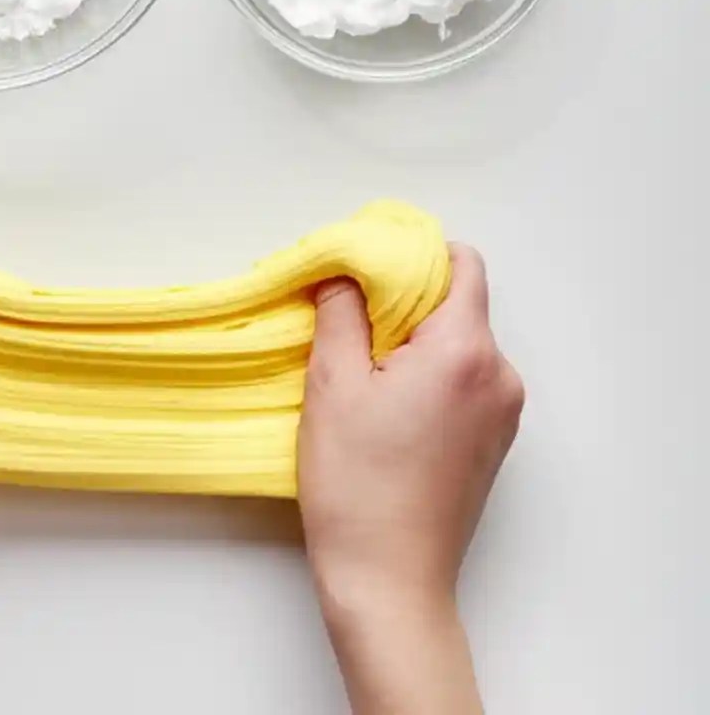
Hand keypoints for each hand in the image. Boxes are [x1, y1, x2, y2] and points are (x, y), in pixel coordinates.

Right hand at [298, 245, 523, 713]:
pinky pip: (464, 385)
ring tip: (360, 381)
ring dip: (414, 347)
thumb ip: (340, 313)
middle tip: (346, 330)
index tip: (364, 272)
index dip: (412, 256)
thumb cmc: (356, 486)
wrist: (388, 579)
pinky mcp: (494, 444)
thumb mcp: (331, 386)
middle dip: (405, 306)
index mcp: (465, 350)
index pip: (461, 263)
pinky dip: (428, 381)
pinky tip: (384, 414)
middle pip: (460, 305)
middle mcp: (500, 375)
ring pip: (459, 347)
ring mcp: (503, 413)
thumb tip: (343, 272)